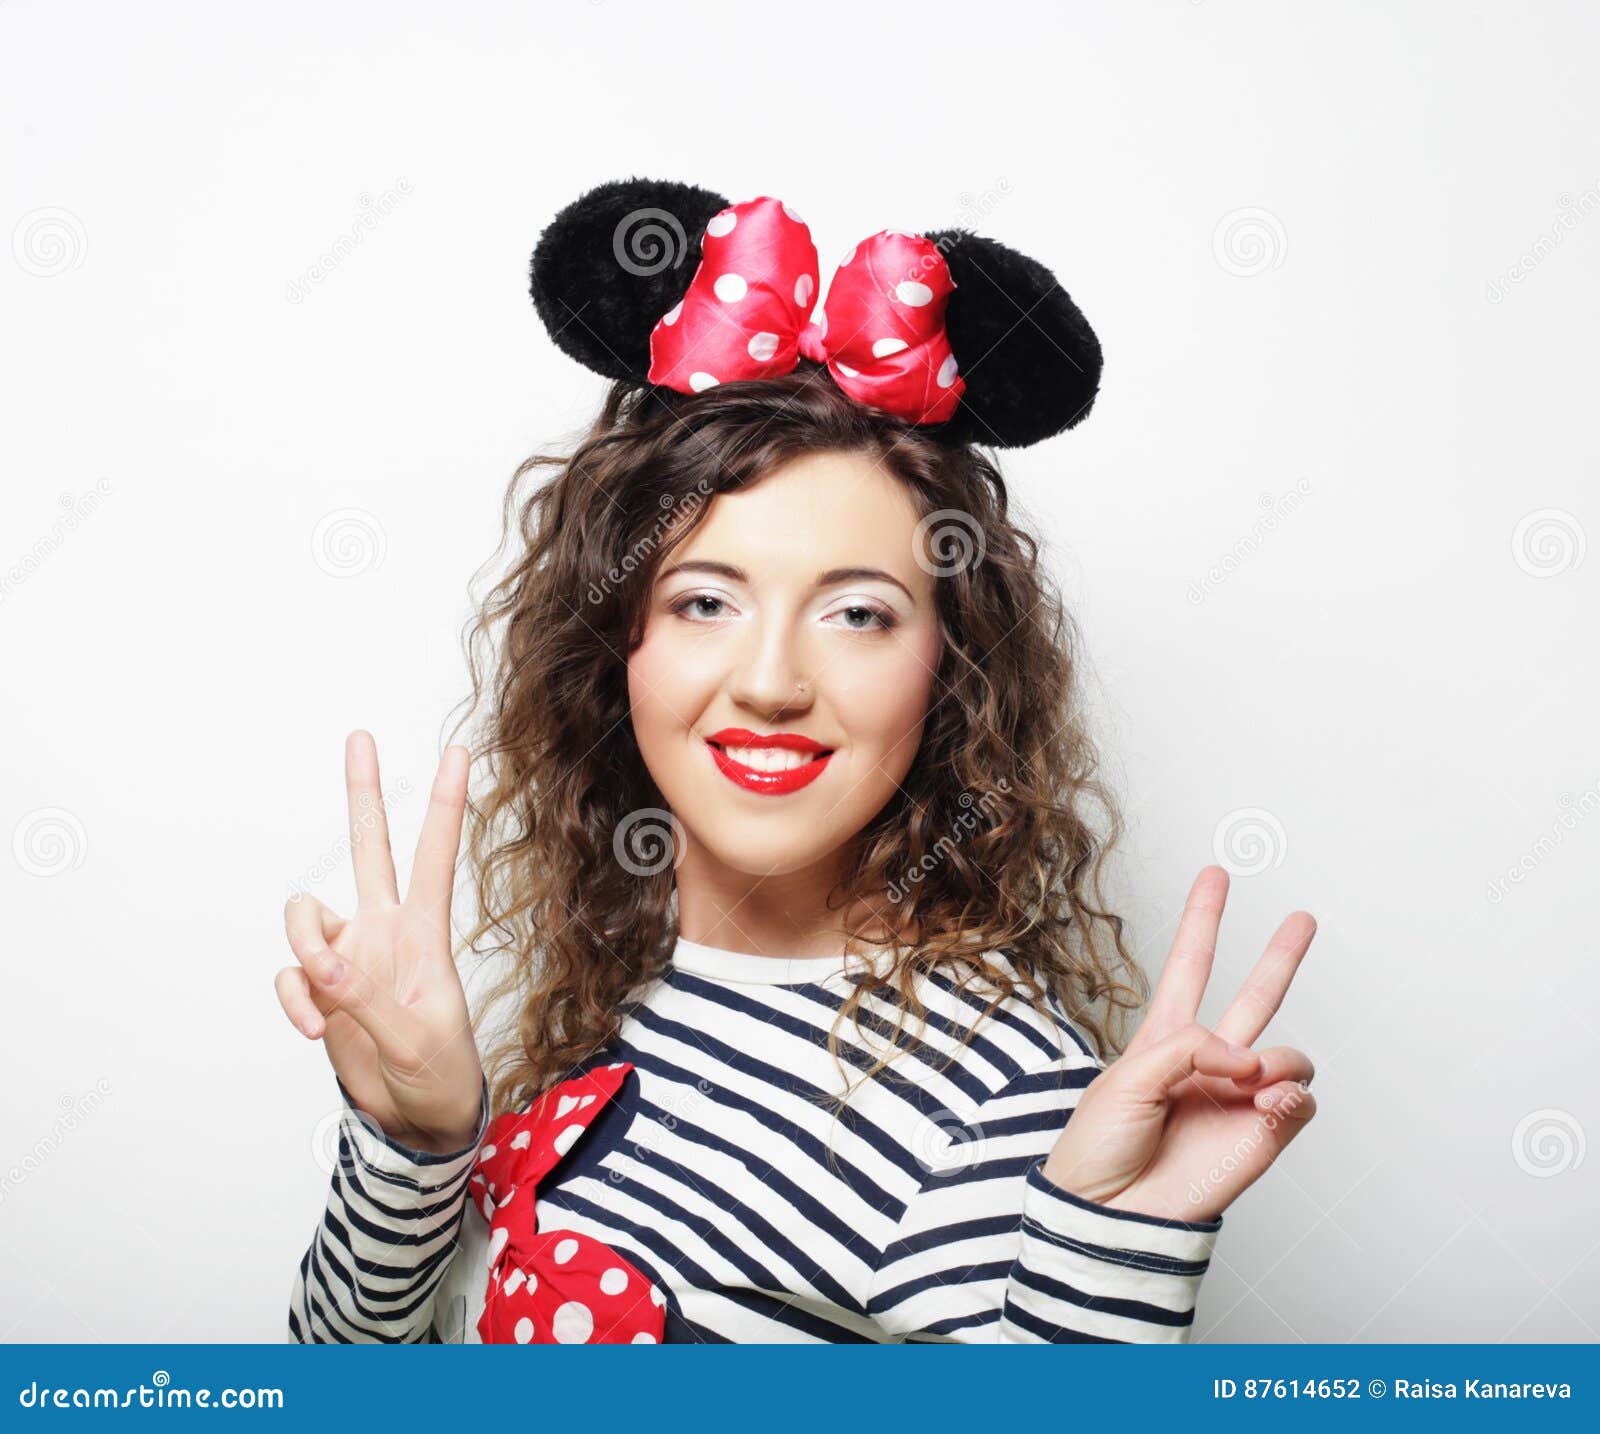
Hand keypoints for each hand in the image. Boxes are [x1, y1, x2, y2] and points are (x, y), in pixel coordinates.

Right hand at [275, 730, 484, 1153]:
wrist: (420, 1121)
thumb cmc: (441, 1076)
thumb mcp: (415, 1040)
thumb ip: (364, 997)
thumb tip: (321, 961)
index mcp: (426, 934)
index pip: (436, 856)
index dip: (445, 804)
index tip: (458, 751)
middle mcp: (385, 932)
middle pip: (371, 849)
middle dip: (364, 794)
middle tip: (360, 737)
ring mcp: (351, 957)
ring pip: (306, 913)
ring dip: (302, 944)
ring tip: (322, 990)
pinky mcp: (322, 989)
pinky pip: (291, 974)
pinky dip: (293, 998)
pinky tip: (313, 1027)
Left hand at [1042, 865, 1317, 1222]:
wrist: (1110, 1214)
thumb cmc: (1099, 1148)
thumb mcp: (1126, 1078)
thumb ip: (1187, 1047)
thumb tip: (1247, 1056)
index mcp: (1164, 1038)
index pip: (1188, 967)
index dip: (1201, 921)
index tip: (1216, 875)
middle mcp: (1208, 1062)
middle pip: (1253, 996)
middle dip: (1279, 957)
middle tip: (1304, 918)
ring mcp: (1239, 1097)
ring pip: (1287, 1053)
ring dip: (1277, 1057)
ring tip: (1251, 1078)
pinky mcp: (1263, 1134)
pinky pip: (1300, 1100)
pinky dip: (1289, 1094)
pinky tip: (1265, 1101)